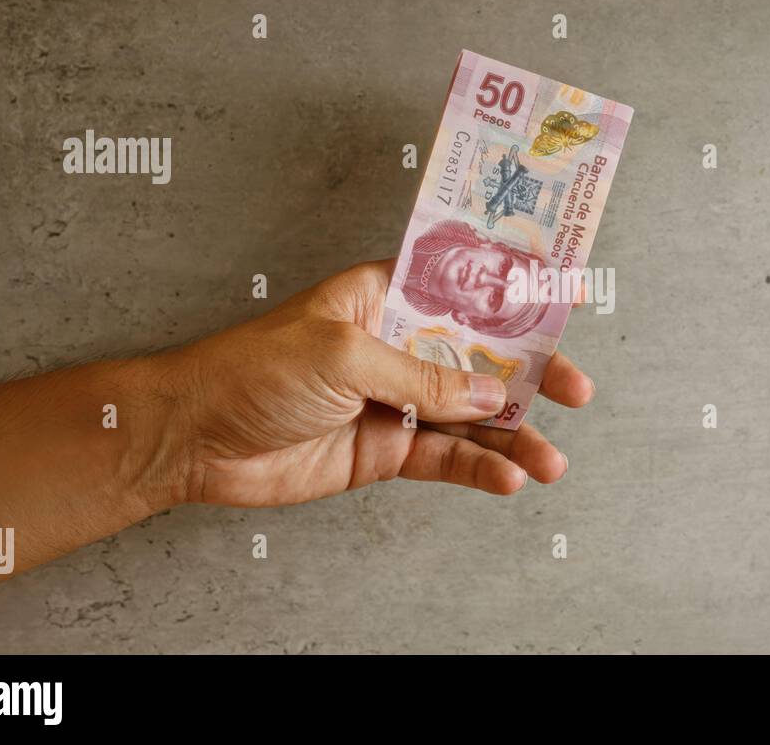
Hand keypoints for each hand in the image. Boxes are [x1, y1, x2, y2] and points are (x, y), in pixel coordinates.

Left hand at [156, 259, 593, 505]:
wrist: (194, 437)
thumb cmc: (252, 368)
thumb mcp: (343, 356)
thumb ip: (421, 378)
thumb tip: (488, 394)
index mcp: (387, 298)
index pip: (463, 289)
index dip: (514, 296)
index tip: (565, 299)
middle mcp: (398, 346)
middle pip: (481, 358)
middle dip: (530, 375)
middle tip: (575, 389)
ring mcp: (394, 401)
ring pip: (471, 418)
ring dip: (513, 438)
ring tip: (551, 462)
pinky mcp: (384, 451)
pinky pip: (444, 459)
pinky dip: (478, 469)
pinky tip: (508, 479)